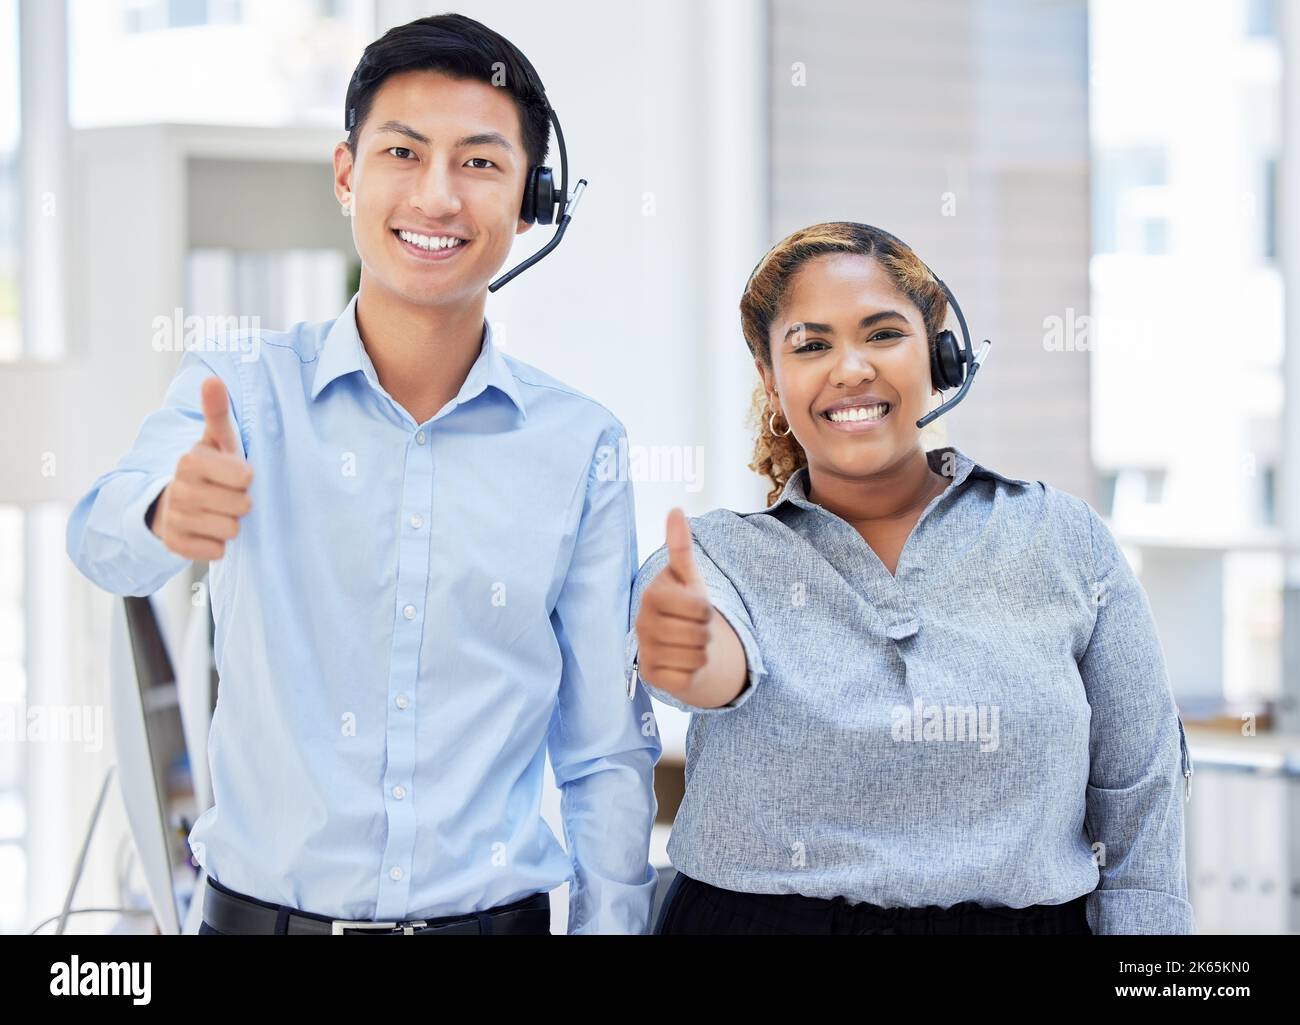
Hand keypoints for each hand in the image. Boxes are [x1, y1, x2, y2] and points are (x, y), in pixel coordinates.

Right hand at [148, 376, 252, 560]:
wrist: (175, 503)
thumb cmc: (209, 468)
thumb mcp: (216, 440)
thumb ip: (217, 412)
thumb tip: (213, 379)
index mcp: (190, 460)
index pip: (245, 477)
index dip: (246, 479)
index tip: (234, 475)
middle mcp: (178, 489)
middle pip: (242, 507)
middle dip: (240, 502)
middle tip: (225, 495)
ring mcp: (174, 519)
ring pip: (231, 531)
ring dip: (231, 524)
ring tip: (217, 512)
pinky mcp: (175, 546)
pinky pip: (216, 552)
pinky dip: (217, 544)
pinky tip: (207, 530)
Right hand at [634, 508, 714, 695]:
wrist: (681, 647)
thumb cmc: (686, 609)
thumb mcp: (688, 578)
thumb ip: (681, 547)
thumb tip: (675, 510)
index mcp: (652, 595)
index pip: (700, 607)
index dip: (707, 609)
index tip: (697, 608)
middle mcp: (642, 624)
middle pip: (700, 633)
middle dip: (706, 632)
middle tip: (694, 629)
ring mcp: (644, 652)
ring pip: (697, 656)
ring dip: (701, 652)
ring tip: (690, 645)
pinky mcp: (651, 678)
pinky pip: (688, 677)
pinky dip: (694, 672)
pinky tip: (683, 664)